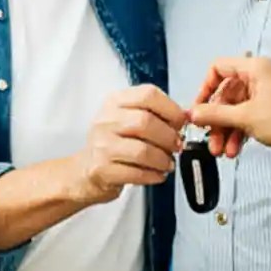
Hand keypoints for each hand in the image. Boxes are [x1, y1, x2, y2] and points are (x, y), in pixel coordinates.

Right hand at [68, 84, 186, 204]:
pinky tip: (157, 174)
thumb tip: (185, 118)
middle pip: (146, 122)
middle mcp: (105, 120)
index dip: (171, 109)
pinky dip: (154, 175)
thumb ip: (154, 114)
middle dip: (168, 137)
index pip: (148, 95)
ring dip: (163, 159)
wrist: (85, 170)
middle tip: (176, 146)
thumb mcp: (128, 118)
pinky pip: (136, 173)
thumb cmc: (114, 143)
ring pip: (143, 151)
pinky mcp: (102, 170)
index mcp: (115, 102)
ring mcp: (101, 145)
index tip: (181, 122)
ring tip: (167, 163)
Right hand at [188, 56, 270, 159]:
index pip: (219, 68)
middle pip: (225, 94)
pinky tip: (233, 149)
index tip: (199, 107)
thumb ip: (215, 114)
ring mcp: (265, 93)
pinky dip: (237, 132)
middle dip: (216, 119)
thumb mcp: (245, 117)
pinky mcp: (269, 109)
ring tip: (220, 150)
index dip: (205, 88)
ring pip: (234, 109)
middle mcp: (259, 77)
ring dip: (225, 130)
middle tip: (208, 137)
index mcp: (255, 68)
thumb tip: (193, 113)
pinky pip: (245, 117)